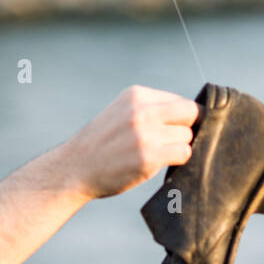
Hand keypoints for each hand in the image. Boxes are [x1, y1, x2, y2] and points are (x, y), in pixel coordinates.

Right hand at [64, 85, 199, 199]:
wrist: (73, 169)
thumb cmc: (101, 144)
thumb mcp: (121, 112)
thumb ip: (150, 108)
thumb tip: (191, 113)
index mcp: (136, 95)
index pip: (180, 101)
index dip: (182, 118)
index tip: (172, 130)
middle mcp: (142, 110)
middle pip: (190, 114)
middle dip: (184, 129)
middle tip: (167, 143)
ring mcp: (145, 134)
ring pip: (187, 136)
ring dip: (177, 147)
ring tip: (154, 154)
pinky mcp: (148, 157)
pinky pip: (183, 153)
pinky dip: (177, 160)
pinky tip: (157, 163)